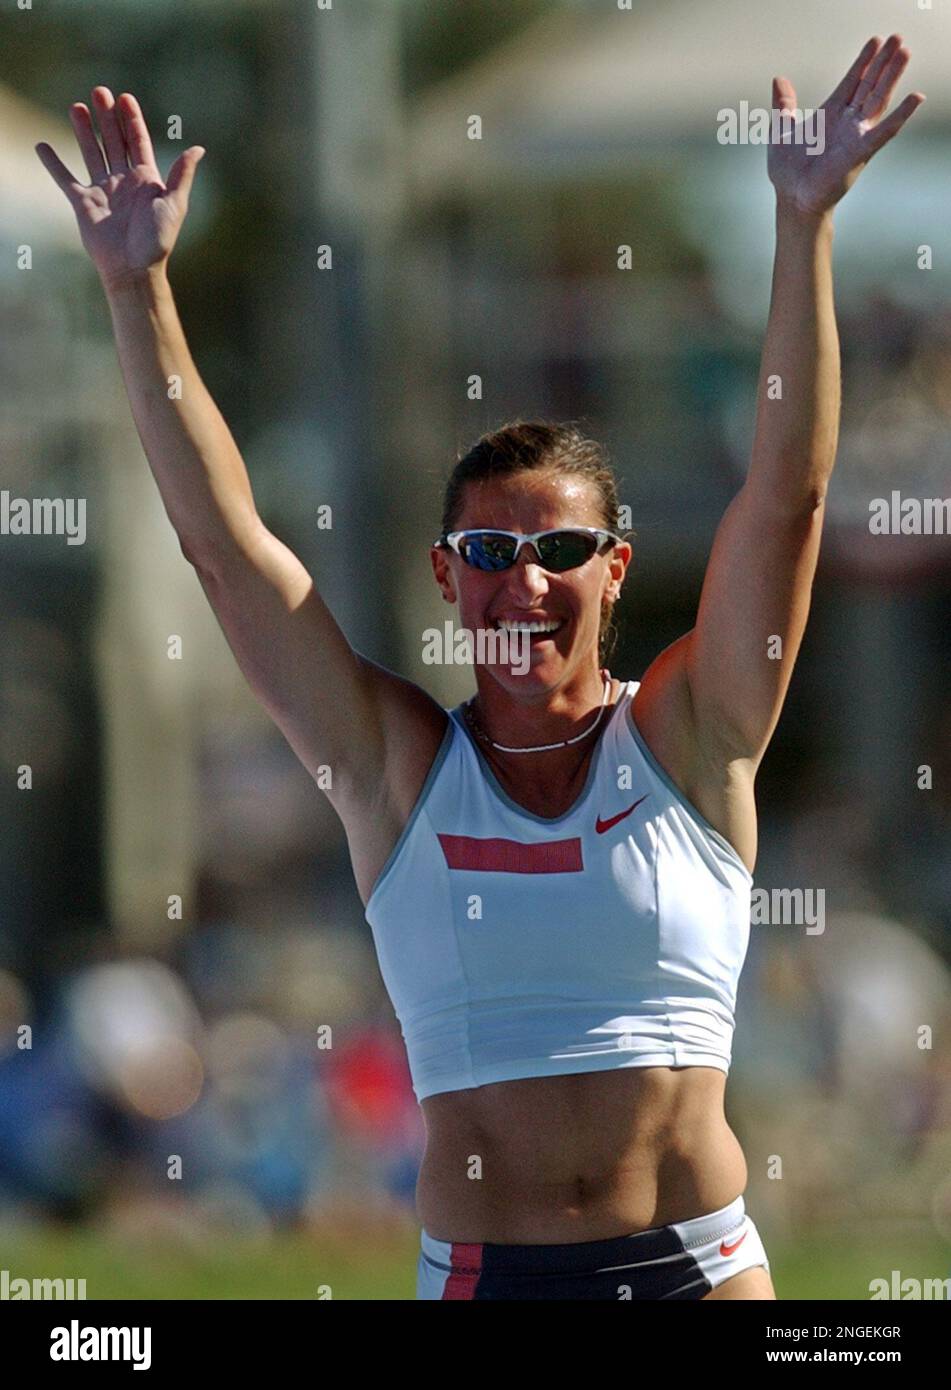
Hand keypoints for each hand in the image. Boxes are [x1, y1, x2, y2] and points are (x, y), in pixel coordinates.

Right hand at [35, 86, 203, 289]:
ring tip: (76, 107)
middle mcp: (124, 181)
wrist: (133, 269)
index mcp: (146, 180)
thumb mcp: (174, 204)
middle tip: (99, 92)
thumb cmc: (157, 240)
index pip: (138, 142)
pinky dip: (53, 163)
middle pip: (114, 141)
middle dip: (107, 117)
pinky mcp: (83, 203)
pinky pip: (65, 179)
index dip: (132, 120)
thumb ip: (182, 175)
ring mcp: (103, 190)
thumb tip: (198, 148)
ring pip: (91, 153)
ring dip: (84, 131)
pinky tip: (42, 147)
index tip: (125, 98)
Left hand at [768, 34, 924, 217]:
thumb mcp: (781, 131)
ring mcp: (856, 136)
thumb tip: (778, 79)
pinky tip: (915, 98)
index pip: (852, 81)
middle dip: (882, 62)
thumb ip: (783, 105)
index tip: (876, 40)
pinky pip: (884, 131)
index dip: (863, 61)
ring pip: (879, 100)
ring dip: (892, 76)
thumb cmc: (787, 171)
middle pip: (870, 85)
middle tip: (897, 38)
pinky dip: (900, 115)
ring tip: (905, 52)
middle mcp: (848, 122)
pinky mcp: (860, 152)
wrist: (792, 200)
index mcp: (831, 114)